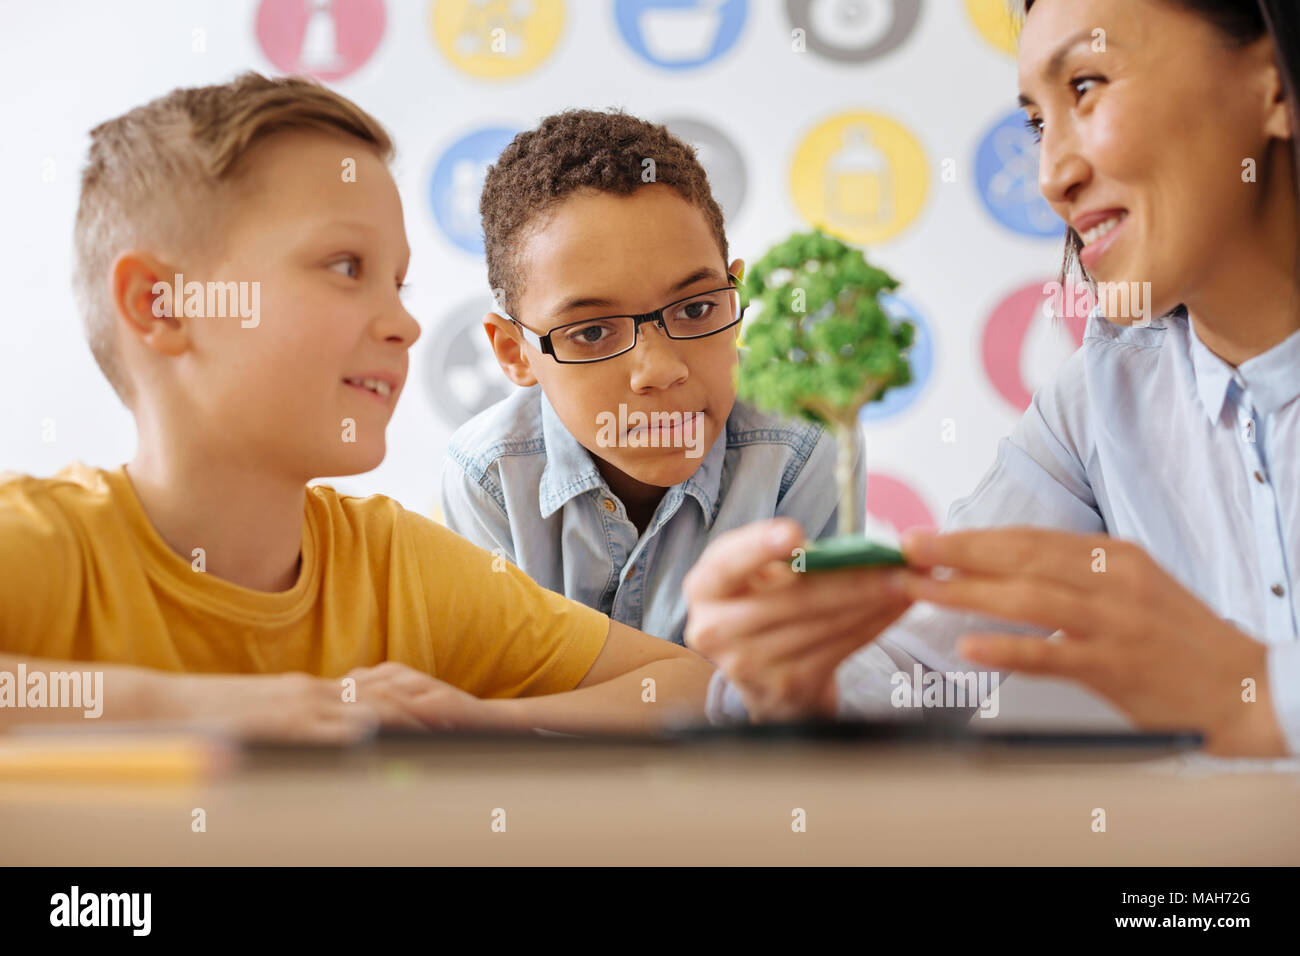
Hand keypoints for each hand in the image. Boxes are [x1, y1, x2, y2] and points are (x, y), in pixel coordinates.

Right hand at [152, 663, 502, 742]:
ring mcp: (299, 706)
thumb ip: (305, 723)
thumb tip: (341, 740)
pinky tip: (385, 739)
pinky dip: (358, 732)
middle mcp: (315, 692)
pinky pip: (326, 727)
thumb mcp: (270, 717)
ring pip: (368, 707)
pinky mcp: (278, 722)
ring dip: (408, 718)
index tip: (449, 707)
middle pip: (386, 696)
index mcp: (314, 690)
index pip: (378, 691)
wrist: (163, 707)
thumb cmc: (216, 719)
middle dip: (426, 706)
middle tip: (464, 715)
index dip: (416, 699)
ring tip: (445, 728)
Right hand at [683, 518, 913, 721]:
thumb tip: (853, 547)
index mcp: (706, 588)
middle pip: (793, 598)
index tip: (795, 533)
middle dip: (854, 578)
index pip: (728, 564)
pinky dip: (873, 626)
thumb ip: (786, 556)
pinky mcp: (784, 686)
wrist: (759, 672)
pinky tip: (894, 608)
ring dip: (874, 601)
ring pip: (823, 625)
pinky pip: (838, 649)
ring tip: (909, 581)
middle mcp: (717, 629)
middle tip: (900, 562)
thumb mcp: (756, 575)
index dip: (760, 547)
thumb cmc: (762, 604)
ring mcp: (749, 665)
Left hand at [897, 527, 1288, 756]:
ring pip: (1027, 599)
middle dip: (956, 552)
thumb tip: (1002, 564)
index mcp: (1110, 555)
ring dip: (966, 593)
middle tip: (906, 551)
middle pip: (1019, 557)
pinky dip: (1006, 649)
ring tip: (920, 590)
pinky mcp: (1115, 667)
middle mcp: (1111, 579)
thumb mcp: (1128, 586)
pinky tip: (967, 647)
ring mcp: (1113, 623)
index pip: (1026, 539)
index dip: (970, 537)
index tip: (924, 538)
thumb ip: (1071, 573)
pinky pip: (1050, 655)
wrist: (1240, 687)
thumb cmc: (1174, 638)